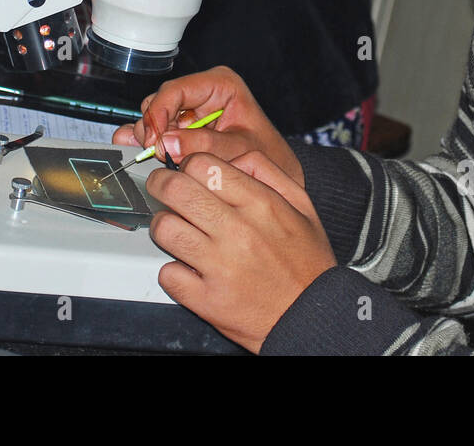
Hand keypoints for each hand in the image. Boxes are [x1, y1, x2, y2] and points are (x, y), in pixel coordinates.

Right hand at [111, 66, 302, 184]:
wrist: (275, 176)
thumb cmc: (267, 157)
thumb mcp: (241, 150)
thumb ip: (206, 145)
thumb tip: (167, 142)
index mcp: (221, 85)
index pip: (177, 89)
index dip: (159, 112)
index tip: (153, 138)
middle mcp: (203, 93)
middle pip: (161, 101)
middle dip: (154, 126)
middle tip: (155, 152)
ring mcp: (191, 110)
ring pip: (155, 115)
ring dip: (152, 136)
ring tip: (155, 156)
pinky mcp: (183, 127)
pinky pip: (157, 128)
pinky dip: (147, 139)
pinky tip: (134, 145)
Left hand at [147, 150, 335, 352]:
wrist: (312, 316)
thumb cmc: (306, 261)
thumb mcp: (301, 205)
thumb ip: (267, 170)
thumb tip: (233, 157)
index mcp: (260, 204)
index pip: (202, 164)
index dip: (187, 165)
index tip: (187, 173)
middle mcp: (238, 232)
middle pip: (175, 189)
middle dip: (162, 184)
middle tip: (164, 190)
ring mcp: (220, 267)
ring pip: (164, 228)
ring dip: (164, 226)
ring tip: (177, 230)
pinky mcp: (207, 300)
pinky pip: (168, 274)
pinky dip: (172, 271)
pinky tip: (188, 268)